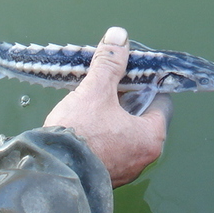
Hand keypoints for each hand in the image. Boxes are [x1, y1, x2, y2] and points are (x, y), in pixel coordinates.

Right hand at [44, 26, 169, 187]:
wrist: (53, 175)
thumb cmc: (81, 134)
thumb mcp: (96, 91)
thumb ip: (109, 63)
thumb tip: (119, 35)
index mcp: (152, 136)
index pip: (160, 102)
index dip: (144, 85)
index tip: (126, 75)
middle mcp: (144, 157)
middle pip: (142, 118)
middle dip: (124, 101)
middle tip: (105, 88)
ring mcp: (125, 170)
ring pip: (124, 135)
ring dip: (111, 120)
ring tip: (90, 105)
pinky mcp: (106, 177)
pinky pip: (110, 150)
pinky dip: (101, 137)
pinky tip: (82, 127)